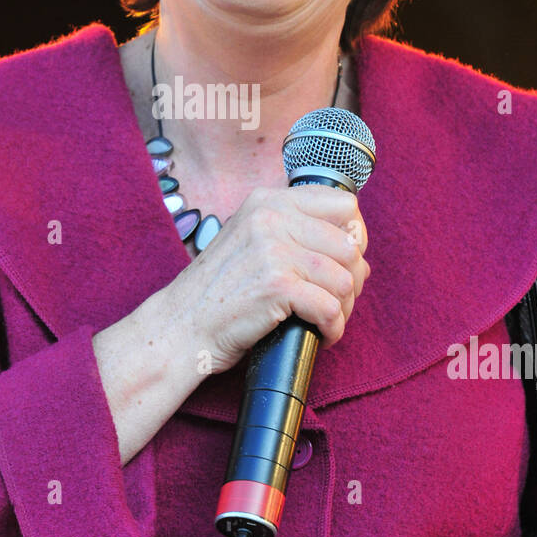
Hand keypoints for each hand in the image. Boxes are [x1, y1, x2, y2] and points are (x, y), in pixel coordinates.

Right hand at [165, 184, 370, 374]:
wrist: (180, 325)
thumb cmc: (220, 291)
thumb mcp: (251, 240)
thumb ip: (293, 230)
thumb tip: (356, 248)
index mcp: (268, 200)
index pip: (343, 204)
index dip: (355, 236)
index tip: (346, 262)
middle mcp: (271, 217)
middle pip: (350, 245)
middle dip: (353, 280)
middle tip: (337, 302)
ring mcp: (273, 250)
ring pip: (345, 279)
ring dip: (344, 309)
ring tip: (327, 322)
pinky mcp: (276, 286)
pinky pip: (330, 308)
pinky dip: (333, 328)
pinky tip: (321, 336)